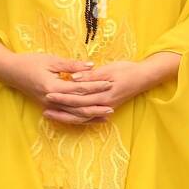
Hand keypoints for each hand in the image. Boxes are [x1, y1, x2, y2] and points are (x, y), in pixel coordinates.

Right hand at [0, 51, 104, 114]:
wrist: (10, 72)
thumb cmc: (30, 62)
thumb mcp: (51, 60)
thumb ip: (72, 65)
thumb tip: (91, 66)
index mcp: (53, 87)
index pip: (79, 88)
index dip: (95, 86)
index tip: (109, 83)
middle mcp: (52, 100)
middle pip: (78, 106)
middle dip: (96, 106)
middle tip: (112, 106)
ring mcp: (49, 106)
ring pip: (74, 115)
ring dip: (91, 116)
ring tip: (106, 116)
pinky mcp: (49, 107)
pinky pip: (67, 116)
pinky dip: (80, 118)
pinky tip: (90, 119)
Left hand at [41, 58, 155, 124]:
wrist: (145, 77)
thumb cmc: (127, 70)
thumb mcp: (110, 69)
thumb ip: (91, 76)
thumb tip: (74, 79)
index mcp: (103, 94)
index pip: (78, 98)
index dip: (63, 97)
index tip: (48, 95)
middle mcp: (103, 105)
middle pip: (77, 111)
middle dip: (60, 110)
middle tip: (44, 109)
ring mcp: (105, 108)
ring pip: (82, 117)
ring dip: (66, 117)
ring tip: (50, 115)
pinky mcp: (106, 107)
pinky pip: (89, 117)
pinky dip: (77, 119)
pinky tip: (67, 117)